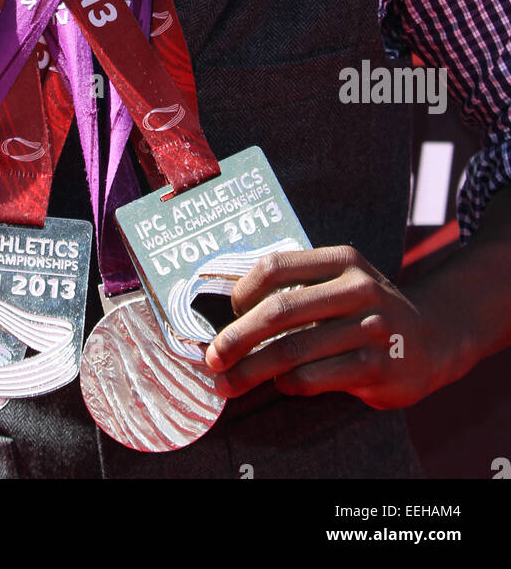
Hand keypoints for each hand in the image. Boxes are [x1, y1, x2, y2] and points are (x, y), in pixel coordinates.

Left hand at [204, 245, 459, 408]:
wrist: (434, 337)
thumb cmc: (367, 310)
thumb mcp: (342, 282)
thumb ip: (300, 289)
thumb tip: (233, 312)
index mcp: (342, 260)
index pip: (277, 266)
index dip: (243, 289)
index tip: (227, 311)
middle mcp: (358, 288)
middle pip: (279, 311)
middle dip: (237, 338)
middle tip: (211, 359)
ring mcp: (370, 327)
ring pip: (293, 351)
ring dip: (252, 371)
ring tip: (228, 384)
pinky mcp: (378, 366)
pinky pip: (315, 377)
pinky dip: (290, 384)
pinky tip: (283, 384)